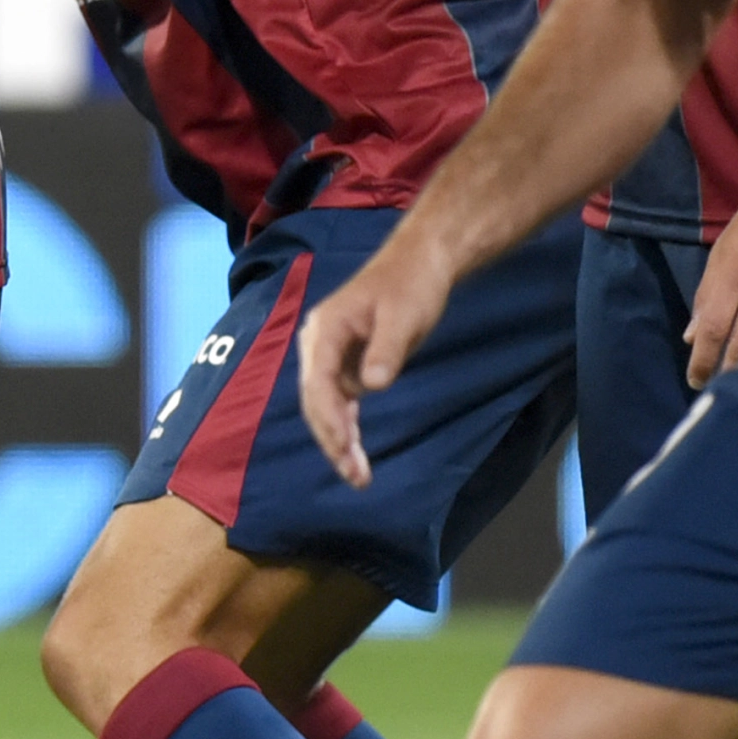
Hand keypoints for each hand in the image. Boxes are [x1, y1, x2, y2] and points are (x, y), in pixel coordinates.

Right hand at [295, 234, 454, 488]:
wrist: (420, 263)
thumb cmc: (411, 286)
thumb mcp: (403, 317)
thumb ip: (386, 351)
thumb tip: (370, 387)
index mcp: (325, 329)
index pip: (319, 382)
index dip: (330, 419)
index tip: (346, 449)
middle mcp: (318, 343)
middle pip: (316, 399)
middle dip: (332, 439)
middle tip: (356, 475)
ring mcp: (330, 353)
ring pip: (325, 403)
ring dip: (338, 438)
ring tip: (357, 474)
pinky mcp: (345, 360)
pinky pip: (339, 398)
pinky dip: (346, 424)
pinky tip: (354, 449)